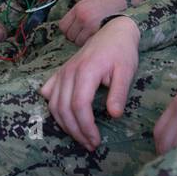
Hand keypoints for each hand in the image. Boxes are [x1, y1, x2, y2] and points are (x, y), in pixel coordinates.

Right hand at [40, 16, 139, 150]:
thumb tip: (114, 115)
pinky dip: (54, 110)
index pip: (79, 105)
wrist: (113, 31)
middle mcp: (69, 72)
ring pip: (54, 104)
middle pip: (64, 109)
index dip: (86, 127)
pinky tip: (65, 119)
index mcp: (86, 71)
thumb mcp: (126, 71)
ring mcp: (62, 72)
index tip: (96, 141)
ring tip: (80, 137)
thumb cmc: (122, 51)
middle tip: (90, 144)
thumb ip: (119, 93)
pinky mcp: (60, 72)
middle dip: (76, 131)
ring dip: (64, 125)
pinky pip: (50, 94)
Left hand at [57, 0, 135, 46]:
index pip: (62, 26)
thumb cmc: (108, 3)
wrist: (126, 1)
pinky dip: (91, 43)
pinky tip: (97, 38)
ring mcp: (91, 26)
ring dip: (83, 41)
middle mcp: (82, 17)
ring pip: (78, 42)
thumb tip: (69, 28)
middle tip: (86, 33)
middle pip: (69, 36)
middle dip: (76, 36)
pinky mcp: (99, 33)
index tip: (75, 30)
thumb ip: (78, 14)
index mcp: (78, 8)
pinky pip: (88, 44)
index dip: (68, 30)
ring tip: (92, 35)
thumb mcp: (89, 2)